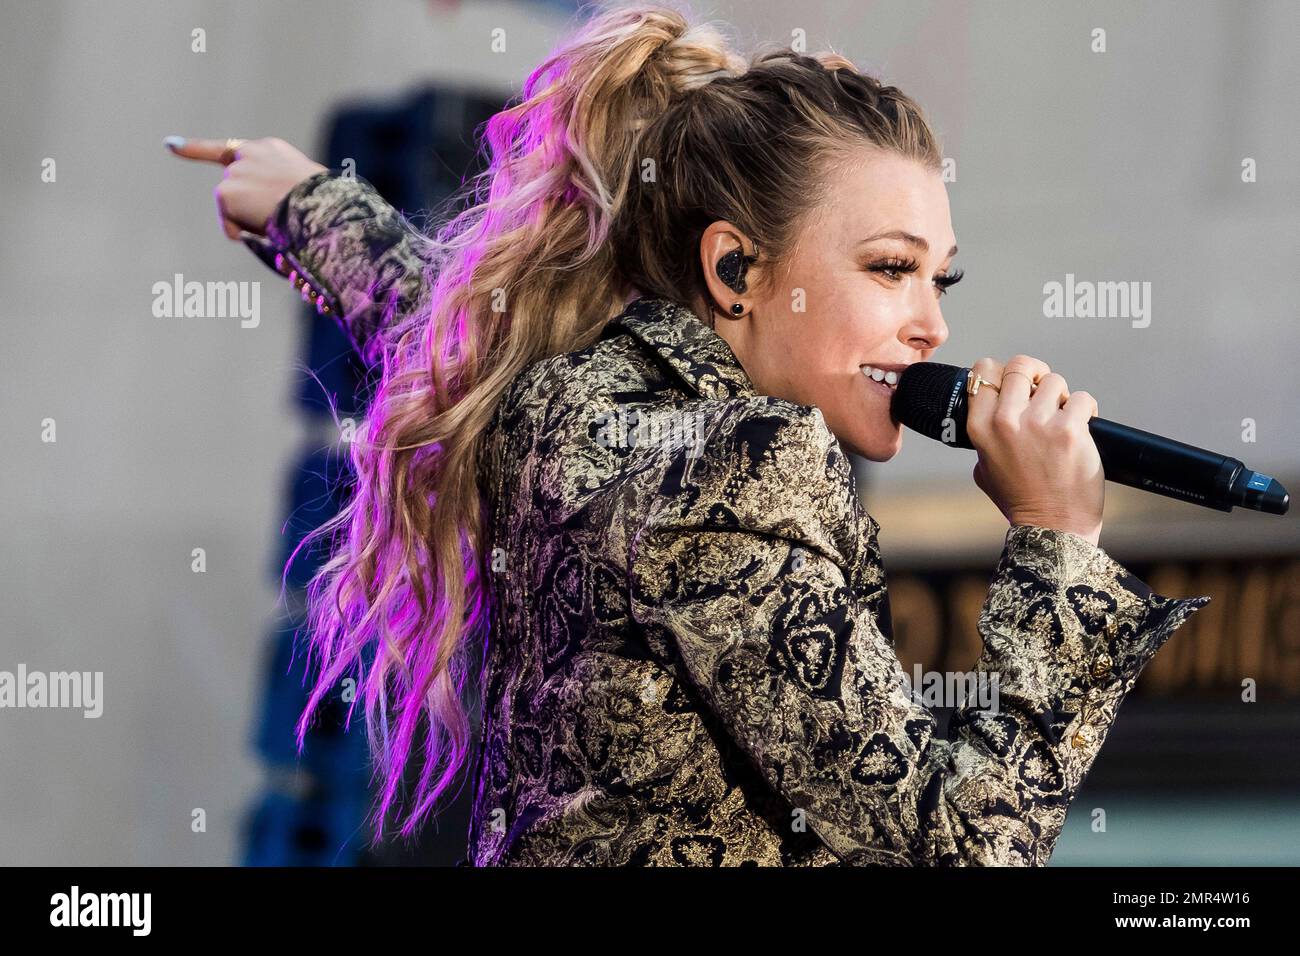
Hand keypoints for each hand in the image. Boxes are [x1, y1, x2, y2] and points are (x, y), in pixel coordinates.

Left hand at [164, 136, 327, 239]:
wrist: (319, 207)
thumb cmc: (326, 207)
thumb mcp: (308, 191)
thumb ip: (284, 194)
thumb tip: (268, 229)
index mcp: (273, 150)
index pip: (231, 149)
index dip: (196, 148)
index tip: (169, 145)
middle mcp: (250, 153)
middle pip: (234, 188)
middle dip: (244, 206)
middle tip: (278, 216)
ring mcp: (235, 171)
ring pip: (234, 209)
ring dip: (253, 221)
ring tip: (280, 219)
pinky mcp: (226, 191)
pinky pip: (231, 225)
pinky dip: (245, 233)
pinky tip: (266, 227)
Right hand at [966, 354, 1103, 545]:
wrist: (1052, 526)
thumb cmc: (1020, 499)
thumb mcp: (984, 467)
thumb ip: (986, 435)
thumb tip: (994, 408)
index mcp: (980, 427)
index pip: (984, 371)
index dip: (1002, 371)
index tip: (1015, 383)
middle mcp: (1005, 421)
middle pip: (1020, 366)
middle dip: (1035, 376)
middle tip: (1045, 393)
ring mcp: (1038, 424)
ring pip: (1054, 381)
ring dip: (1062, 397)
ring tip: (1063, 419)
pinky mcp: (1070, 431)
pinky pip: (1082, 399)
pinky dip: (1086, 411)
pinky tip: (1082, 428)